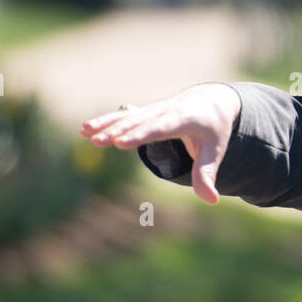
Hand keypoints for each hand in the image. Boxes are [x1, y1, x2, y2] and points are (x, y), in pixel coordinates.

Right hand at [79, 83, 242, 204]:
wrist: (212, 100)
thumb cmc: (215, 129)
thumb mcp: (215, 150)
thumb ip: (207, 174)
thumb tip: (212, 201)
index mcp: (185, 119)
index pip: (161, 128)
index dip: (141, 134)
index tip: (122, 142)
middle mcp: (167, 111)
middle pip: (139, 122)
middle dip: (118, 130)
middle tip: (98, 141)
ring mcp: (154, 110)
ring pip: (128, 117)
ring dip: (107, 124)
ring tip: (85, 132)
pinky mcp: (145, 112)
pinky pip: (124, 116)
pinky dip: (106, 121)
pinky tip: (86, 129)